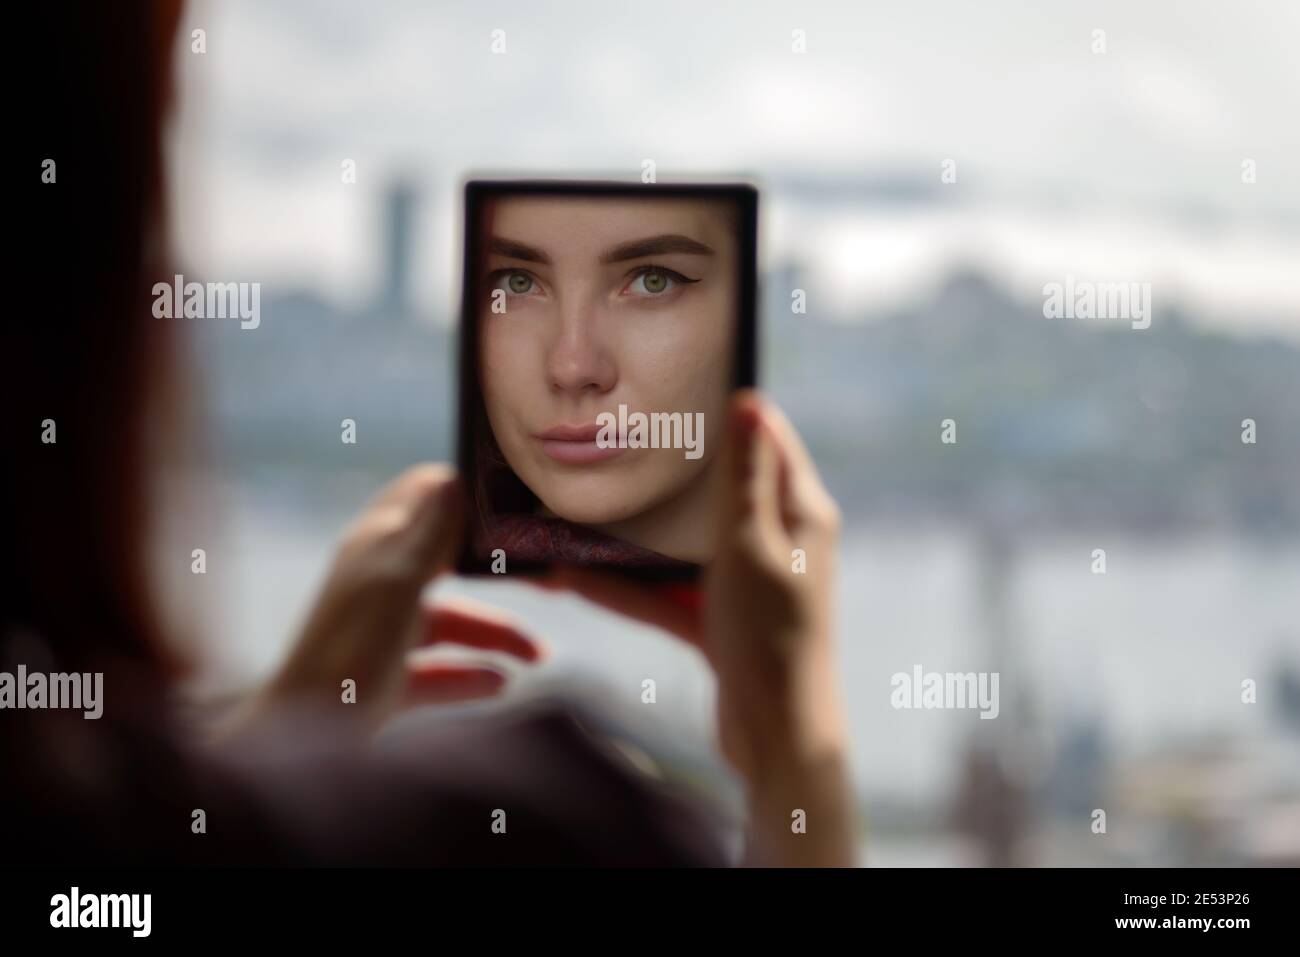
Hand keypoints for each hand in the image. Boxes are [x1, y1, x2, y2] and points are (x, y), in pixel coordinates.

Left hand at [222, 466, 542, 739]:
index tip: (512, 502)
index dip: (463, 493)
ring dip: (495, 635)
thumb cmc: (350, 652)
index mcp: (376, 547)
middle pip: (448, 565)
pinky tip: (502, 684)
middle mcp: (379, 582)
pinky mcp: (386, 678)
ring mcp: (382, 631)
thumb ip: (431, 536)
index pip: (420, 495)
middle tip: (547, 582)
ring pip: (449, 622)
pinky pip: (438, 670)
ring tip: (538, 656)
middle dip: (495, 578)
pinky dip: (470, 675)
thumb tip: (454, 478)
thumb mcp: (398, 585)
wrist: (305, 743)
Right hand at [541, 392, 854, 863]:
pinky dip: (628, 589)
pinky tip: (571, 579)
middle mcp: (777, 541)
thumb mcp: (749, 546)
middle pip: (715, 491)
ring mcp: (747, 582)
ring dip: (632, 539)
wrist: (776, 740)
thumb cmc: (770, 640)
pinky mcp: (720, 621)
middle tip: (613, 443)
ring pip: (682, 545)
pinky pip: (668, 593)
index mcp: (800, 513)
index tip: (675, 389)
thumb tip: (748, 399)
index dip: (725, 410)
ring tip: (574, 515)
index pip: (766, 439)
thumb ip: (744, 477)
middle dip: (664, 475)